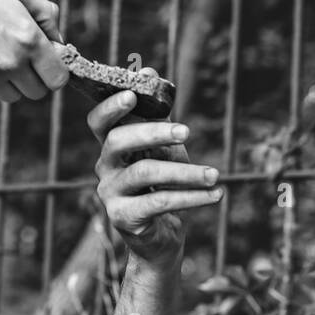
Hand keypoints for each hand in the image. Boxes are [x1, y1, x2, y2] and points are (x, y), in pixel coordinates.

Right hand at [89, 81, 222, 263]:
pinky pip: (160, 201)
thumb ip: (159, 120)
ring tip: (215, 175)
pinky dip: (192, 197)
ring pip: (145, 172)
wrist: (159, 241)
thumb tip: (149, 72)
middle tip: (187, 131)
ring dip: (186, 172)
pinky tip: (215, 194)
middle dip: (153, 132)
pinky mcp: (123, 218)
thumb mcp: (165, 153)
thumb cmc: (164, 190)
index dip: (111, 107)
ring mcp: (110, 194)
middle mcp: (105, 169)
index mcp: (111, 148)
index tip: (133, 93)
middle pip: (118, 140)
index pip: (99, 122)